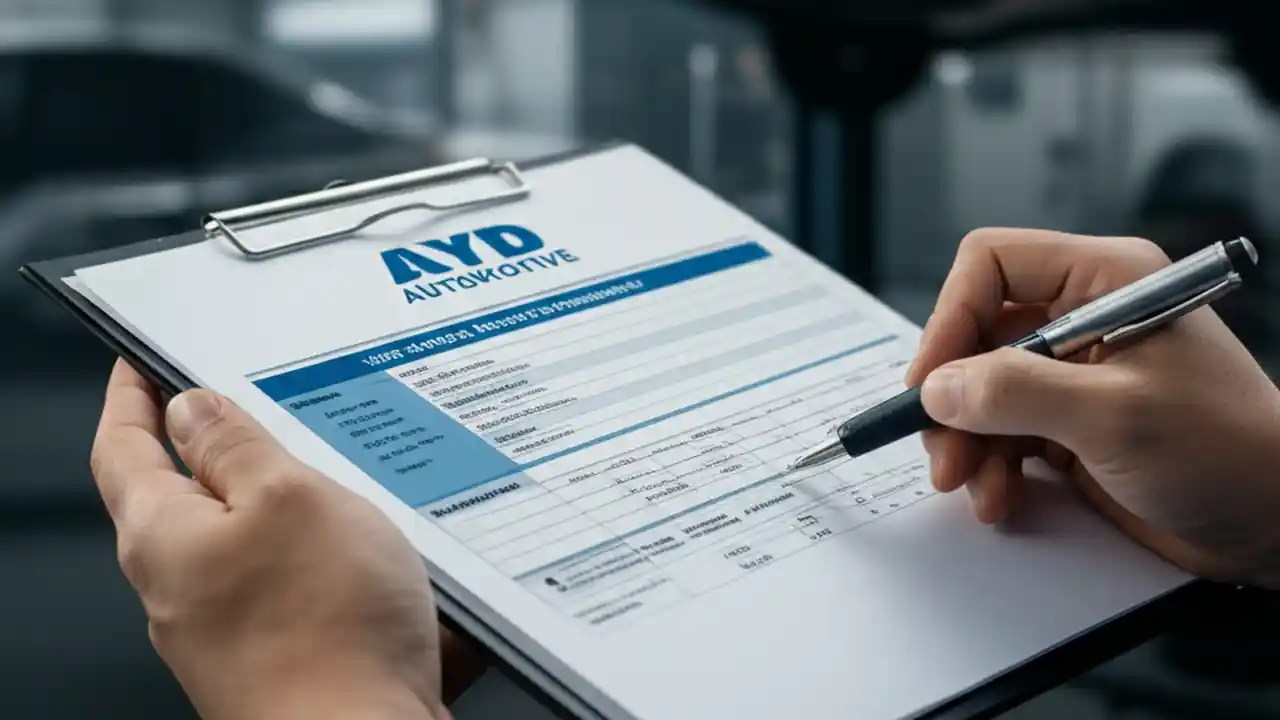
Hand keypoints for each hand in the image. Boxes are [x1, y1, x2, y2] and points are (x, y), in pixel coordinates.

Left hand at [90, 360, 476, 719]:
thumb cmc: (328, 631)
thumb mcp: (289, 497)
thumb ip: (236, 446)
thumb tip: (194, 408)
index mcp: (164, 537)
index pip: (124, 447)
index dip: (132, 396)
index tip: (140, 363)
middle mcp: (184, 588)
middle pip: (189, 498)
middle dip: (229, 449)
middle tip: (263, 402)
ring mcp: (233, 629)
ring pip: (261, 543)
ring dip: (302, 508)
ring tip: (356, 480)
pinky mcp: (285, 656)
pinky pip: (309, 590)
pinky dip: (345, 562)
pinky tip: (394, 559)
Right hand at [906, 229, 1279, 587]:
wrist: (1276, 524)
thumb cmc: (1228, 451)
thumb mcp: (1115, 416)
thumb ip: (1017, 394)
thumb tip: (938, 389)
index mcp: (1105, 280)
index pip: (992, 265)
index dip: (951, 317)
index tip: (930, 382)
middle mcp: (1083, 317)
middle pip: (975, 334)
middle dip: (953, 397)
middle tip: (943, 452)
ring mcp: (1074, 374)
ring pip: (979, 390)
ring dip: (966, 441)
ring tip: (974, 487)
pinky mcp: (1070, 425)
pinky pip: (1001, 433)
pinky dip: (990, 467)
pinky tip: (1001, 500)